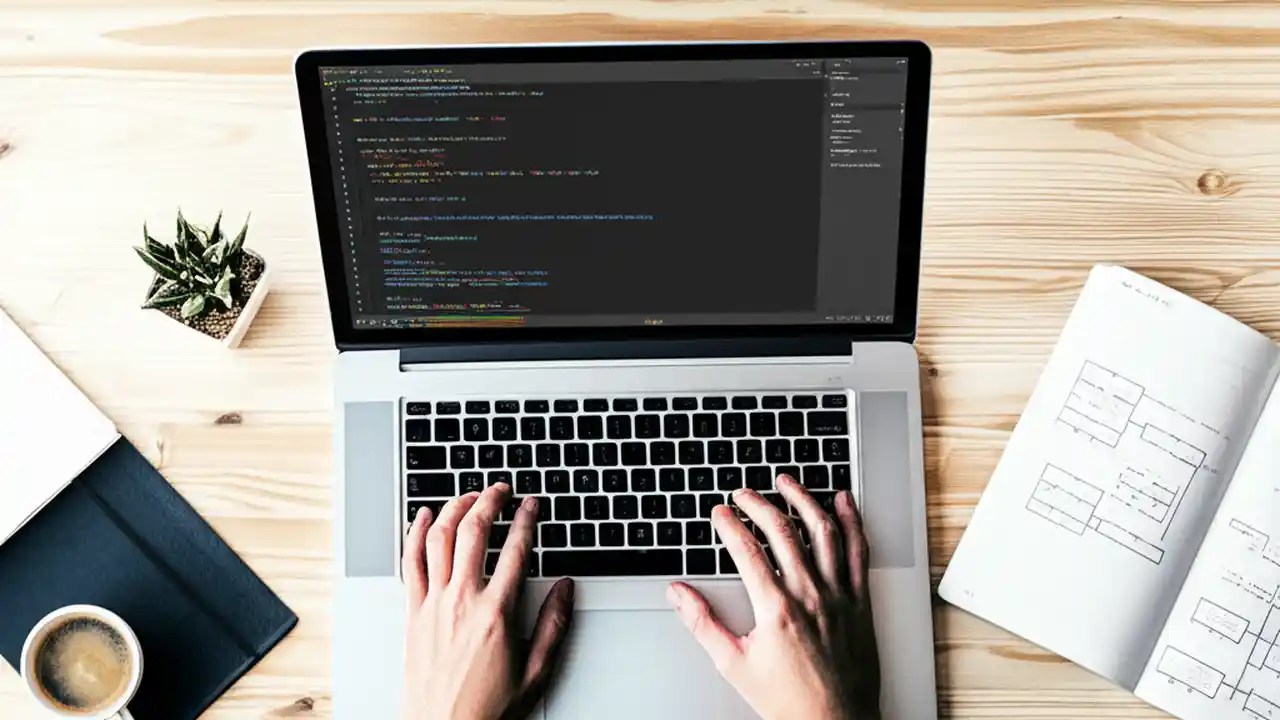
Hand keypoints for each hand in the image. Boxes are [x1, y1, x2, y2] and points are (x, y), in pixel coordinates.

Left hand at [401, 485, 574, 719]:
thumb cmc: (486, 708)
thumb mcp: (535, 671)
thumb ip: (553, 625)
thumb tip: (566, 589)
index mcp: (497, 614)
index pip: (517, 550)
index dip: (527, 519)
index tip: (532, 505)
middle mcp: (462, 601)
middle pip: (475, 532)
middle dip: (490, 501)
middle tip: (501, 491)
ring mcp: (433, 604)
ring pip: (440, 539)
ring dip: (456, 509)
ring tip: (469, 496)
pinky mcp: (413, 613)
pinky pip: (411, 562)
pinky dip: (416, 533)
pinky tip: (425, 517)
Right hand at [667, 475, 879, 719]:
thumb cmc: (789, 701)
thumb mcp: (733, 665)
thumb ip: (702, 624)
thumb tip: (678, 594)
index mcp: (776, 609)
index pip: (747, 550)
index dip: (729, 525)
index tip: (719, 513)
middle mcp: (810, 595)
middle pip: (782, 531)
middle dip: (758, 504)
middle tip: (743, 494)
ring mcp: (839, 595)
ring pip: (822, 531)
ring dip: (804, 499)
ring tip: (787, 482)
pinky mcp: (860, 601)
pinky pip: (858, 551)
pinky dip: (852, 521)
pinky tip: (844, 502)